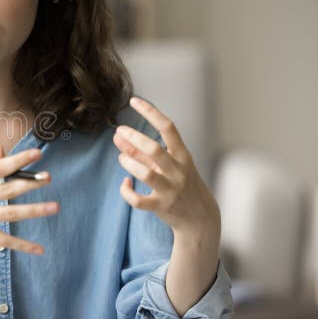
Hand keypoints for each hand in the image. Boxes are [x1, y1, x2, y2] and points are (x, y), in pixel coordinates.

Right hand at [0, 144, 58, 254]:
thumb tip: (2, 151)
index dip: (18, 160)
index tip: (37, 153)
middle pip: (8, 190)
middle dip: (30, 184)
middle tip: (49, 177)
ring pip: (10, 214)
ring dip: (34, 210)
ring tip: (54, 207)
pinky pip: (4, 240)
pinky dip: (23, 245)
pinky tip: (40, 249)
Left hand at [112, 97, 219, 235]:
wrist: (200, 217)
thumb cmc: (180, 183)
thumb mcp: (166, 164)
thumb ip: (141, 151)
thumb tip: (118, 136)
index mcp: (183, 155)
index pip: (168, 128)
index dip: (150, 112)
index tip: (134, 101)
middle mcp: (179, 171)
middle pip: (155, 149)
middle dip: (135, 138)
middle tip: (120, 131)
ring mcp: (171, 189)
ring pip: (145, 174)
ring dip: (128, 163)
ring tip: (121, 158)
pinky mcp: (161, 207)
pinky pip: (137, 199)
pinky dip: (126, 191)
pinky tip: (125, 184)